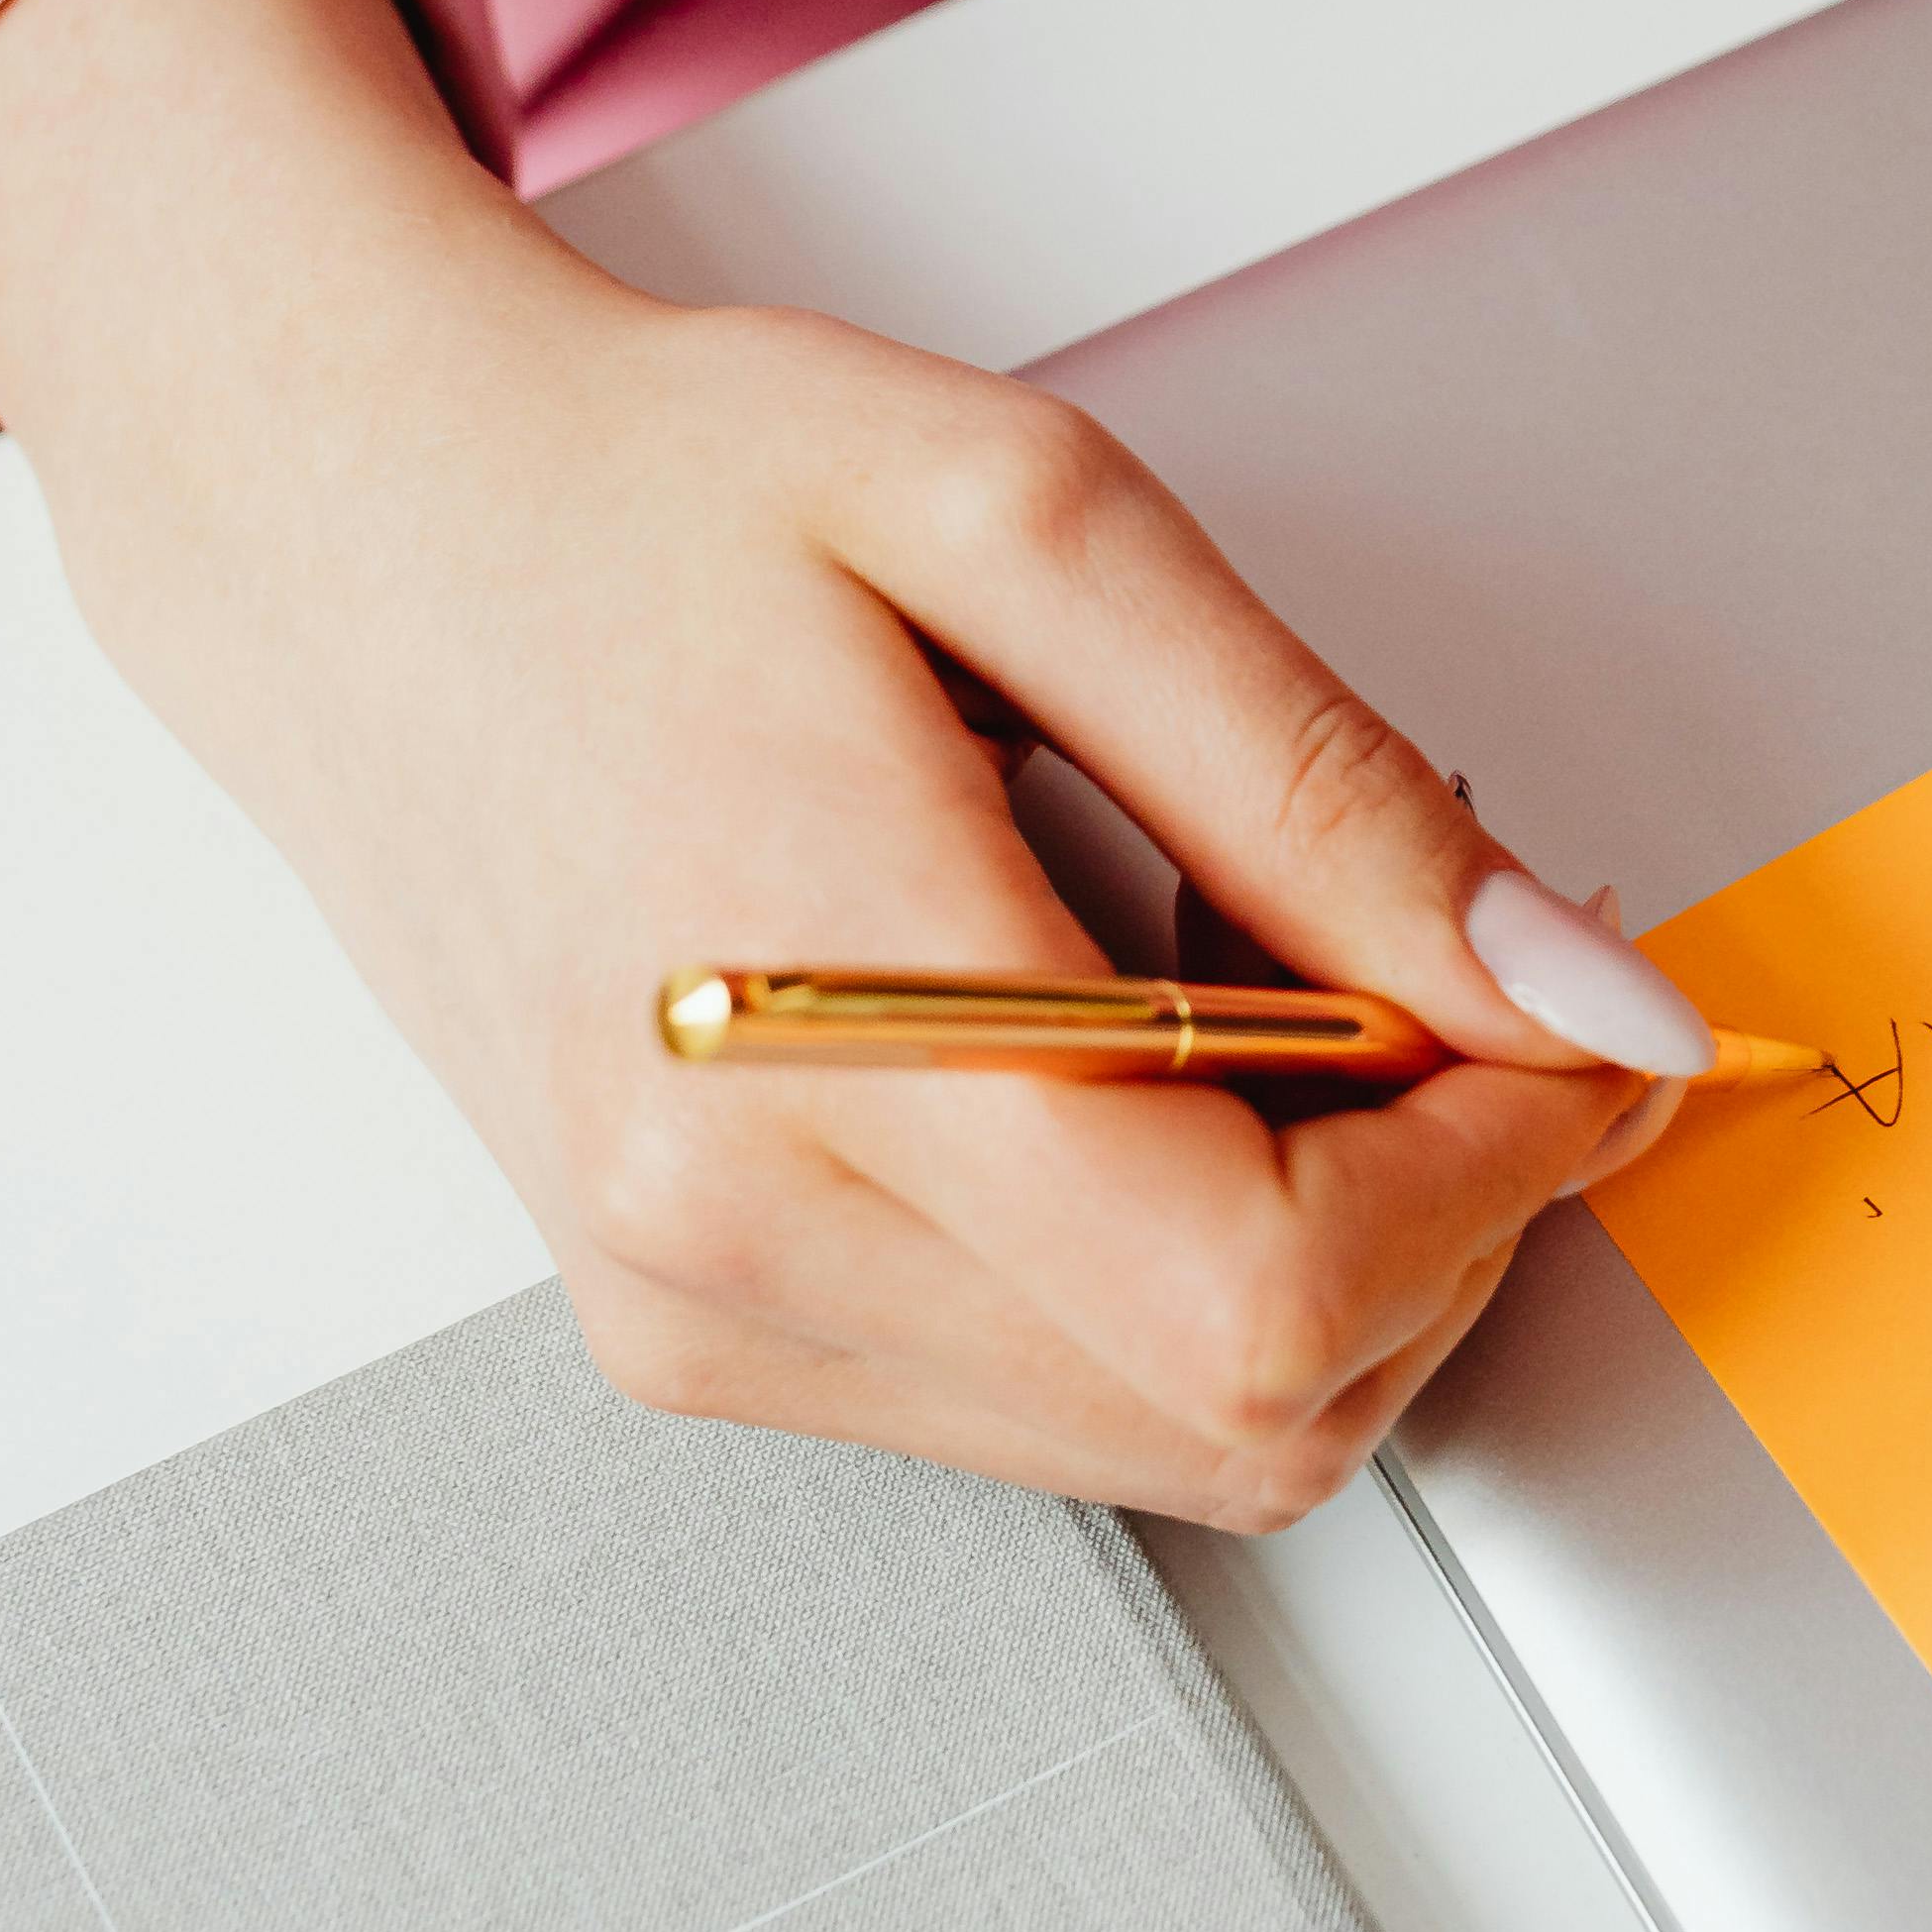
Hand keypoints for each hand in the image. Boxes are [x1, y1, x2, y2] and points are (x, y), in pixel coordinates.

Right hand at [0, 0, 1703, 1518]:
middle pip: (1248, 1411)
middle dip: (1442, 1217)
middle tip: (1444, 972)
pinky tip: (1123, 1051)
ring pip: (1172, 1440)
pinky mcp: (689, 1324)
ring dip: (1319, 1243)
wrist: (359, 528)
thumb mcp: (1037, 524)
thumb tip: (1572, 988)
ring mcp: (696, 1305)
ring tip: (1237, 971)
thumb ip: (1322, 781)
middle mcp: (729, 1226)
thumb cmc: (648, 491)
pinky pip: (1048, 1398)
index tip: (1572, 1028)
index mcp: (811, 1022)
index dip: (1494, 1179)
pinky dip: (1175, 1260)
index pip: (1259, 1290)